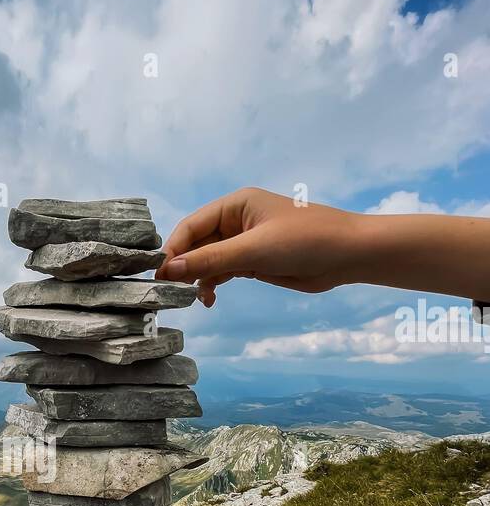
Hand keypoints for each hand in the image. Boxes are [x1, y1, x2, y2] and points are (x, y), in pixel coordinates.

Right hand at [157, 187, 362, 306]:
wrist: (347, 255)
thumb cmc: (305, 240)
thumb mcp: (254, 250)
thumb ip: (211, 260)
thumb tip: (169, 270)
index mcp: (235, 205)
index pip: (191, 225)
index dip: (173, 249)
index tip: (158, 275)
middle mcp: (236, 221)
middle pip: (197, 244)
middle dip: (183, 266)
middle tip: (167, 292)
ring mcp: (245, 242)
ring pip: (208, 260)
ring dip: (197, 279)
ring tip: (190, 299)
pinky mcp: (254, 261)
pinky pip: (223, 272)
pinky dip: (213, 285)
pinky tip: (208, 300)